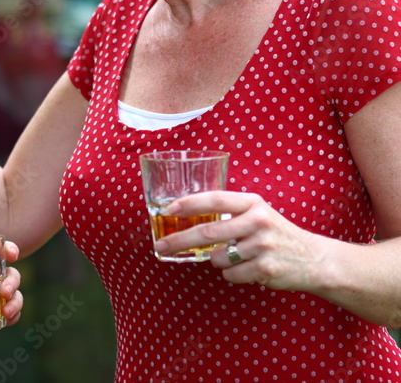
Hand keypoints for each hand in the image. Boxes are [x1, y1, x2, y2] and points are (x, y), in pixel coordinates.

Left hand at [0, 240, 23, 335]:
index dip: (7, 248)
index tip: (12, 254)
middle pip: (10, 274)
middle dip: (12, 282)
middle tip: (4, 293)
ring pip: (15, 295)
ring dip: (16, 302)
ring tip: (6, 313)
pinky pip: (10, 314)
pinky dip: (13, 316)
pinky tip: (7, 320)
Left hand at [154, 191, 328, 290]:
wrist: (314, 259)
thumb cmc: (275, 234)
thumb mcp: (257, 213)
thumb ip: (229, 213)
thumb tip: (185, 217)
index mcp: (252, 203)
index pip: (214, 200)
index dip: (188, 204)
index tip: (167, 210)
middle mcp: (258, 221)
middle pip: (208, 232)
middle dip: (179, 240)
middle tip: (161, 246)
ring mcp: (263, 246)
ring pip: (217, 257)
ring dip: (216, 260)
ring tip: (234, 256)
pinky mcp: (266, 268)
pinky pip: (230, 274)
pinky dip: (231, 274)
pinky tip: (248, 268)